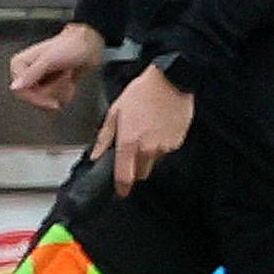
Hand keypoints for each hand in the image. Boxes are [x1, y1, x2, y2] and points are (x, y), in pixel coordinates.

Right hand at [9, 23, 107, 111]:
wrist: (88, 48)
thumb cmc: (69, 48)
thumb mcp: (49, 60)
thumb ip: (32, 74)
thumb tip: (14, 87)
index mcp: (18, 64)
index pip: (20, 92)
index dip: (37, 99)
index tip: (54, 103)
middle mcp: (24, 73)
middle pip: (33, 99)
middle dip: (54, 91)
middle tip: (66, 77)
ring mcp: (37, 80)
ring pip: (44, 100)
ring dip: (61, 91)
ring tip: (69, 76)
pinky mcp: (48, 86)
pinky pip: (53, 100)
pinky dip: (64, 94)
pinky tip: (70, 83)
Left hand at [90, 65, 195, 195]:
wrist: (171, 82)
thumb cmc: (142, 93)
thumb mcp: (115, 111)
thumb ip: (105, 137)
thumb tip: (96, 154)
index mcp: (128, 143)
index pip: (124, 176)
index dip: (121, 188)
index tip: (121, 191)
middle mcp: (147, 149)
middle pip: (141, 173)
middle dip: (135, 168)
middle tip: (132, 151)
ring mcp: (164, 148)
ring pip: (154, 162)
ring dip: (148, 155)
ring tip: (147, 133)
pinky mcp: (176, 143)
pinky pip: (166, 151)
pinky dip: (161, 145)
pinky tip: (159, 129)